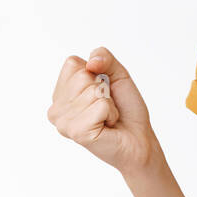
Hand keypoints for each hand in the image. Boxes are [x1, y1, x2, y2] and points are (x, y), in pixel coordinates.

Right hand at [46, 46, 156, 172]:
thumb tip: (91, 61)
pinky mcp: (77, 132)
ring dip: (109, 103)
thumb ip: (104, 57)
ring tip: (107, 118)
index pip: (72, 63)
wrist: (139, 138)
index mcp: (61, 93)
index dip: (96, 73)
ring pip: (92, 91)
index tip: (102, 91)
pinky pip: (100, 105)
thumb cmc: (126, 109)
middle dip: (103, 90)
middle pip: (82, 76)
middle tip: (106, 107)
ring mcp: (63, 121)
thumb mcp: (117, 74)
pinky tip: (107, 126)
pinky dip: (111, 113)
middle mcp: (56, 107)